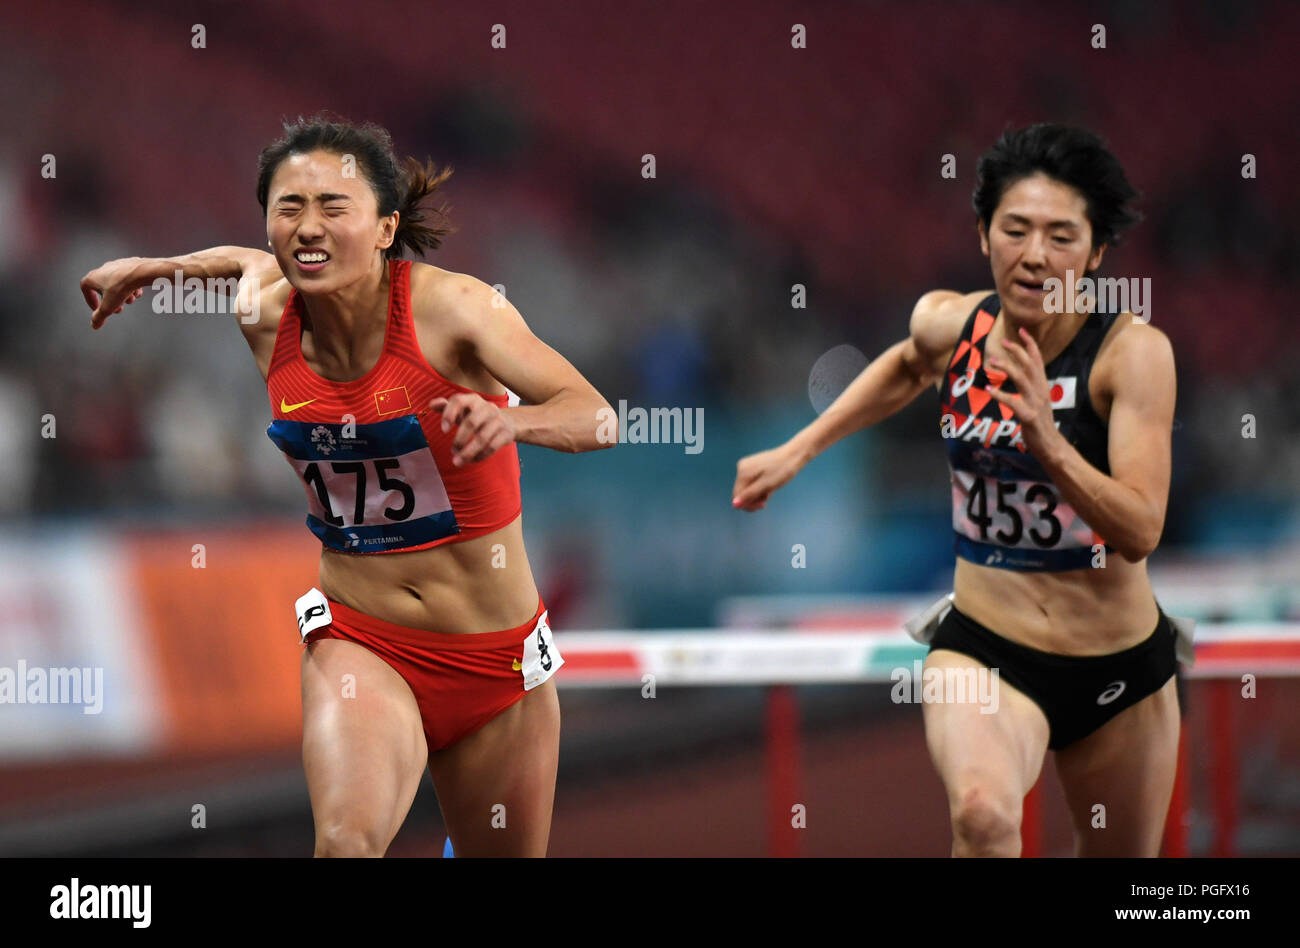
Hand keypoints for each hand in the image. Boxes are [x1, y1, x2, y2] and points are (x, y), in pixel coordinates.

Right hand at [81, 257, 150, 328]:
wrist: (140, 272)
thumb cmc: (121, 286)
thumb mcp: (109, 306)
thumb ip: (100, 317)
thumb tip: (94, 325)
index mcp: (93, 277)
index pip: (86, 289)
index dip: (91, 301)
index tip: (97, 309)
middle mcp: (103, 269)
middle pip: (104, 288)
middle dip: (111, 301)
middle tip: (119, 309)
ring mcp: (116, 265)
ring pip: (117, 284)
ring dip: (123, 296)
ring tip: (130, 300)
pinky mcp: (129, 264)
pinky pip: (128, 279)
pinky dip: (131, 287)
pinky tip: (137, 292)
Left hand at [429, 394, 515, 465]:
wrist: (507, 422)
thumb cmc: (478, 416)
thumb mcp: (462, 410)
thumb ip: (445, 407)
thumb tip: (432, 404)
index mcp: (472, 399)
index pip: (458, 401)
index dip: (449, 414)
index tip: (443, 431)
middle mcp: (487, 407)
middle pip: (471, 422)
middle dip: (459, 440)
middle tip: (452, 452)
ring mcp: (498, 419)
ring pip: (482, 437)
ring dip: (468, 452)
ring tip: (458, 461)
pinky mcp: (506, 433)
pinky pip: (492, 446)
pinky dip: (480, 456)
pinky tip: (472, 460)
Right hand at [732, 442, 805, 511]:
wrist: (793, 455)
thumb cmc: (782, 470)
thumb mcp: (766, 486)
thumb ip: (749, 495)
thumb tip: (734, 504)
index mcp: (743, 472)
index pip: (737, 497)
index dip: (749, 505)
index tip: (763, 505)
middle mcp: (741, 468)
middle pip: (741, 492)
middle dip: (753, 499)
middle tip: (767, 498)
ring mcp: (746, 466)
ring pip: (746, 488)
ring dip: (757, 494)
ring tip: (770, 491)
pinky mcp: (752, 466)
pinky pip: (751, 482)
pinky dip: (759, 487)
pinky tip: (769, 486)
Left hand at [984, 326, 1060, 455]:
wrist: (1051, 446)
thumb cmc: (1040, 423)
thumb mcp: (1038, 400)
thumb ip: (1030, 386)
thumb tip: (1019, 373)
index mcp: (1042, 386)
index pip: (1038, 360)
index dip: (1030, 344)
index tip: (1021, 330)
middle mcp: (1041, 391)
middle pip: (1030, 365)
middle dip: (1017, 350)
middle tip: (1002, 341)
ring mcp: (1035, 403)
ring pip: (1022, 379)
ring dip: (1007, 367)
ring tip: (992, 360)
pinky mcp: (1028, 417)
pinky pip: (1013, 403)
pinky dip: (1000, 395)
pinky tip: (989, 389)